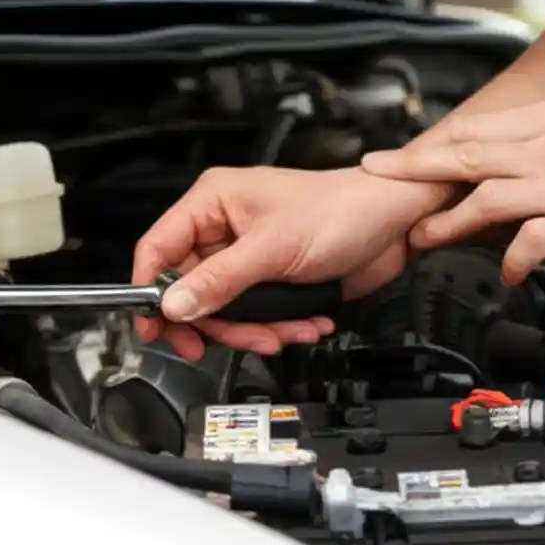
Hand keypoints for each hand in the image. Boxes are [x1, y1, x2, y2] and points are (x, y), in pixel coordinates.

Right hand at [132, 166, 452, 359]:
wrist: (394, 224)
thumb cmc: (343, 210)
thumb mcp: (273, 248)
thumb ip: (220, 280)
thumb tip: (175, 304)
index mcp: (213, 202)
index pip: (158, 248)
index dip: (149, 290)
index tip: (153, 326)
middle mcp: (225, 229)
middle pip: (189, 291)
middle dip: (216, 322)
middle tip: (227, 341)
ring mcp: (248, 258)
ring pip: (224, 311)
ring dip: (255, 330)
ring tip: (284, 331)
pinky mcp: (271, 281)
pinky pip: (255, 317)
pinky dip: (279, 327)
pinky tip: (306, 321)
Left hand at [361, 102, 544, 289]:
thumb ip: (499, 168)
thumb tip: (436, 178)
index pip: (470, 132)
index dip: (423, 149)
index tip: (385, 163)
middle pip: (471, 157)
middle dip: (418, 171)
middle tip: (383, 185)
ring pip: (493, 197)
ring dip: (452, 222)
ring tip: (427, 238)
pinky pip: (532, 240)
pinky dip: (510, 259)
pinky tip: (504, 272)